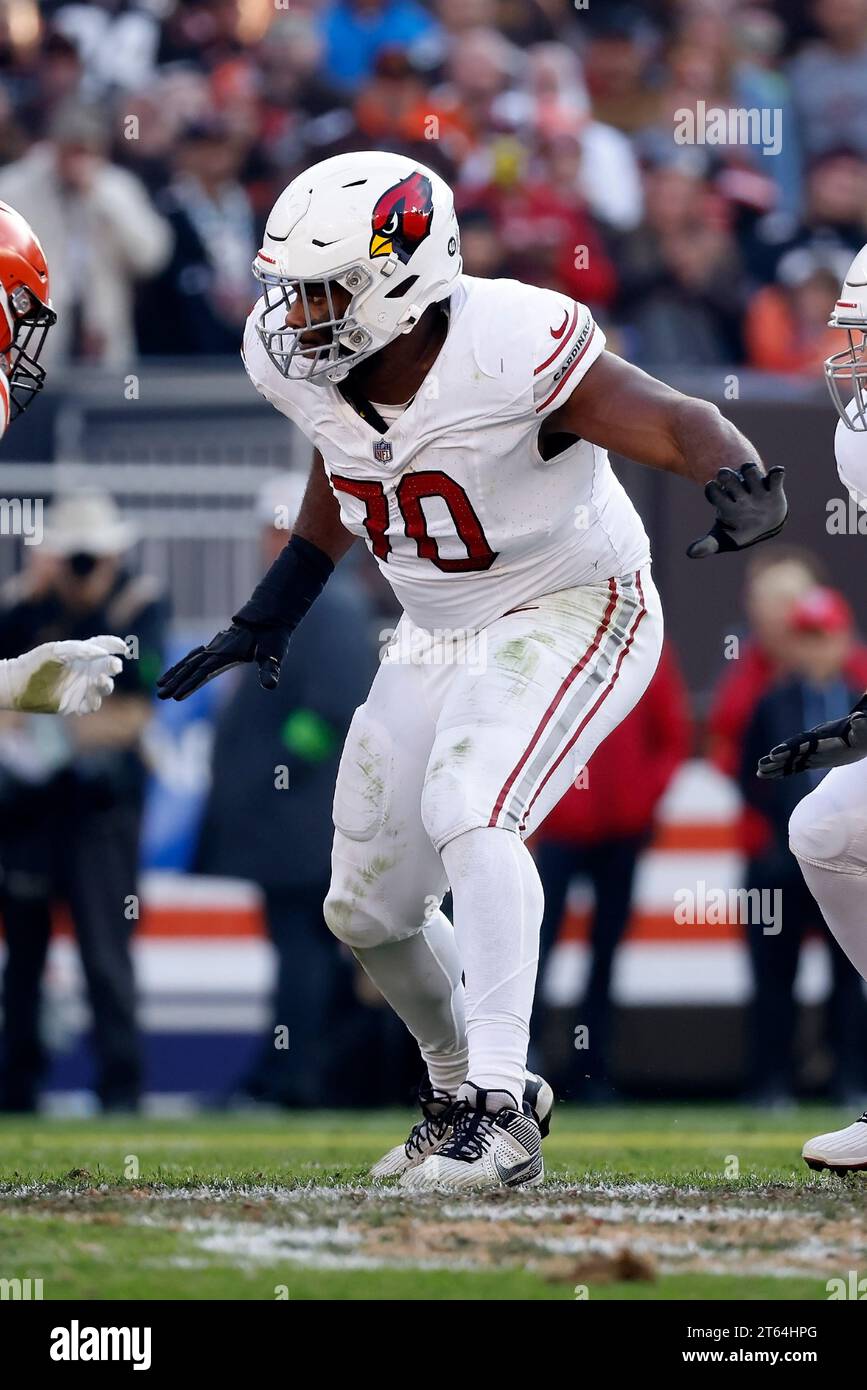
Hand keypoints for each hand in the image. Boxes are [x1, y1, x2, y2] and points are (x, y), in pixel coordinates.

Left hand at [0, 635, 127, 714]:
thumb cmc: (36, 664)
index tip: (123, 647)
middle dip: (114, 666)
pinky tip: (90, 697)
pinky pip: (93, 704)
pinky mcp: (76, 704)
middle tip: (114, 666)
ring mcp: (82, 688)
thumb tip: (102, 654)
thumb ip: (79, 649)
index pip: (104, 647)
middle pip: (108, 668)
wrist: (18, 685)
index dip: (115, 645)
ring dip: (106, 685)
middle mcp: (85, 671)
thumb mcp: (56, 651)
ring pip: (105, 688)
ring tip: (100, 681)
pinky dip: (95, 701)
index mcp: (82, 654)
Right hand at [156, 623, 289, 700]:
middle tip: (160, 696)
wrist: (270, 615)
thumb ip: (270, 670)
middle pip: (191, 668)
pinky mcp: (216, 646)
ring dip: (174, 673)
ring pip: (189, 661)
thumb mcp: (274, 654)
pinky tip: (176, 670)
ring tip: (159, 685)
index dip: (191, 684)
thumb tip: (271, 685)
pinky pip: (195, 656)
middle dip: (175, 682)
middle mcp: (217, 650)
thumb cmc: (273, 636)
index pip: (205, 672)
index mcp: (227, 654)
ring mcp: (215, 647)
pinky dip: (183, 663)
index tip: (177, 696)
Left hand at [687, 462, 786, 557]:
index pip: (712, 490)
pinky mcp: (773, 488)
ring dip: (749, 473)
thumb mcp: (722, 539)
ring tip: (753, 482)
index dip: (712, 490)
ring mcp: (755, 489)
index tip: (716, 494)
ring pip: (749, 470)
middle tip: (729, 484)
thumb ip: (707, 544)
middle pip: (727, 475)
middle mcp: (738, 492)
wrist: (764, 524)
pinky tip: (776, 474)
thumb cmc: (738, 530)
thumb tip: (689, 553)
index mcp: (724, 502)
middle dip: (726, 477)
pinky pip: (775, 476)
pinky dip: (776, 473)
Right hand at [757, 706, 866, 777]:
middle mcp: (813, 744)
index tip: (774, 754)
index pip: (802, 743)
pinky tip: (769, 776)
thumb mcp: (863, 728)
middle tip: (761, 765)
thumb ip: (860, 724)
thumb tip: (858, 718)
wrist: (861, 735)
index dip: (788, 748)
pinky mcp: (813, 760)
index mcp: (823, 736)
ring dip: (775, 766)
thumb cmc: (863, 731)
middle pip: (792, 751)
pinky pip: (795, 766)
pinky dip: (783, 771)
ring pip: (790, 760)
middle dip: (777, 758)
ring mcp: (812, 752)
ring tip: (759, 773)